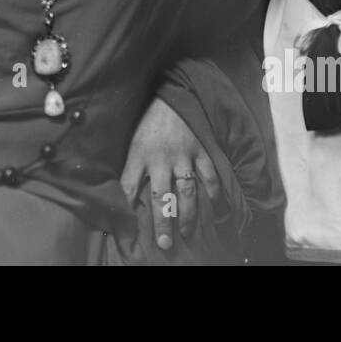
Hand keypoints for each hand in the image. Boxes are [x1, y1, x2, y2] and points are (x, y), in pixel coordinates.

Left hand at [120, 97, 219, 250]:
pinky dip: (213, 192)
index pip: (128, 187)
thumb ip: (132, 172)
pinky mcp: (200, 151)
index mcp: (139, 157)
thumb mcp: (132, 146)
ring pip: (186, 191)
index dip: (126, 208)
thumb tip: (128, 199)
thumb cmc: (148, 126)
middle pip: (160, 196)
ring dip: (188, 215)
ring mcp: (183, 156)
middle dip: (162, 222)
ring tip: (187, 233)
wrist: (170, 98)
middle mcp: (161, 159)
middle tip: (164, 243)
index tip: (127, 229)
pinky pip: (209, 175)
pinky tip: (213, 206)